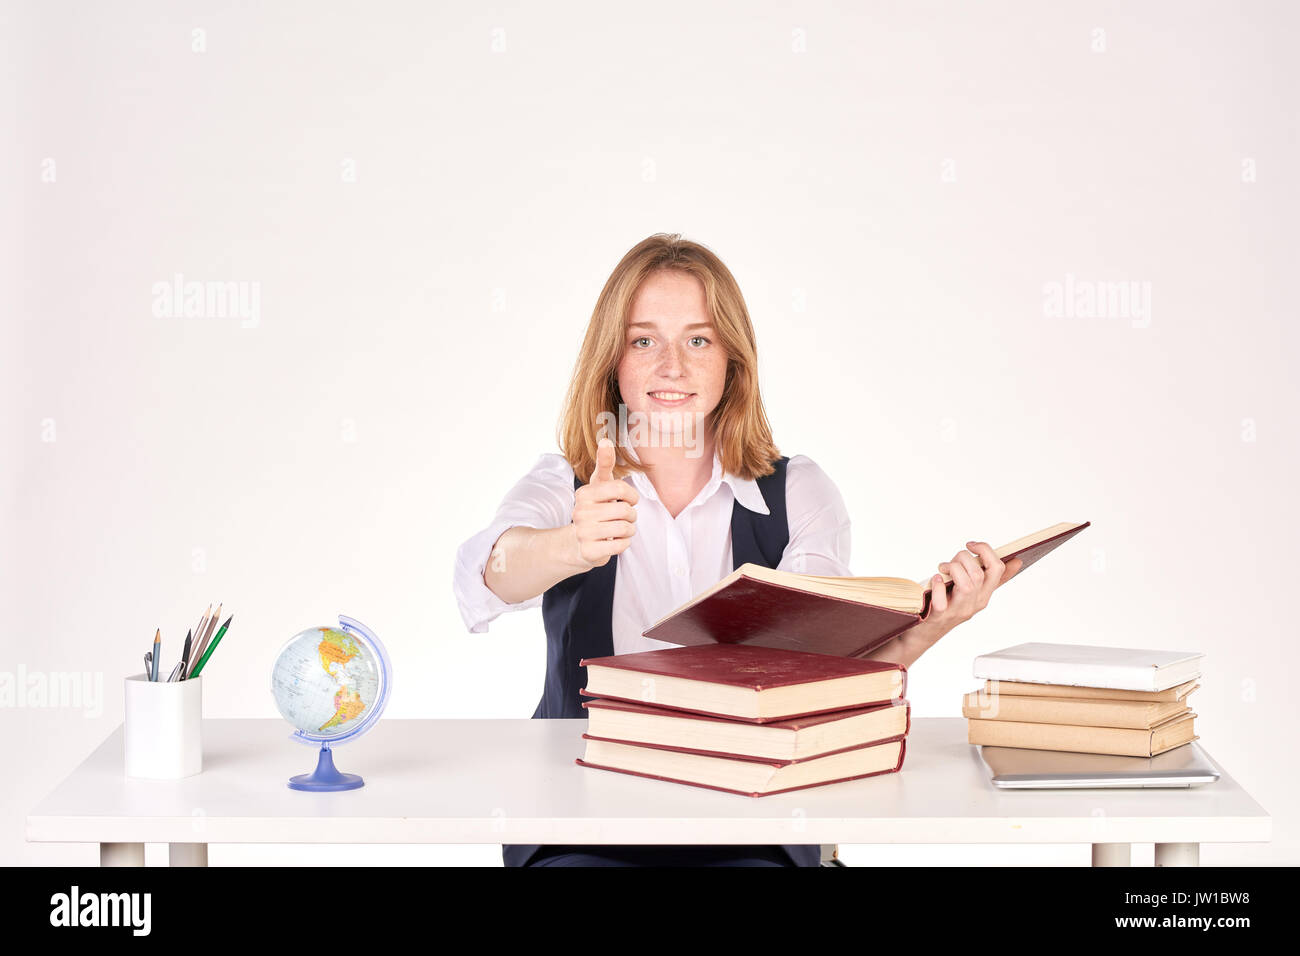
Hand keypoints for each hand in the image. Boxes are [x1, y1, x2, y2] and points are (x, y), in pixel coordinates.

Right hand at [571, 437, 639, 568]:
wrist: (577, 543)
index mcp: (584, 494)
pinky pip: (621, 545)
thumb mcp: (599, 485)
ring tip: (620, 529)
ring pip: (625, 529)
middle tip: (624, 518)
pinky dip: (624, 543)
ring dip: (629, 530)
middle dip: (632, 515)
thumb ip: (604, 463)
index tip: (629, 500)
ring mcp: (583, 533)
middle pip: (625, 511)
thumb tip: (605, 439)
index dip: (631, 496)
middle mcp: (580, 512)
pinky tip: (614, 541)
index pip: (620, 489)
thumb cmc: (595, 509)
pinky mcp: (589, 551)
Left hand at [921, 540, 1022, 633]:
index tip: (972, 545)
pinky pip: (941, 601)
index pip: (998, 569)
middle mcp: (975, 603)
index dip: (986, 550)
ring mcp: (959, 611)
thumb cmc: (951, 604)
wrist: (929, 630)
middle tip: (951, 560)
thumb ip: (991, 578)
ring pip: (966, 585)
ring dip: (952, 569)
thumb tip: (1017, 561)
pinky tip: (935, 580)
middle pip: (979, 574)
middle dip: (963, 558)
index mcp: (985, 594)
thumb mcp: (974, 591)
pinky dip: (937, 586)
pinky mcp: (940, 616)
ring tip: (943, 568)